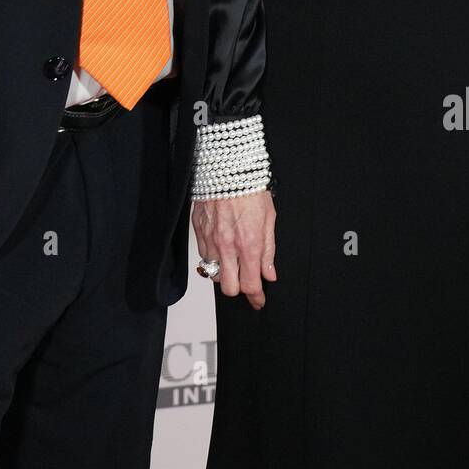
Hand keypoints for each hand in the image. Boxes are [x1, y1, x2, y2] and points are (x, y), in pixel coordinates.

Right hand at [192, 190, 275, 309]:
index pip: (250, 285)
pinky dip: (213, 258)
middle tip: (246, 281)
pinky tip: (221, 248)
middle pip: (228, 288)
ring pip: (214, 274)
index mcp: (248, 244)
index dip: (256, 297)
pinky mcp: (199, 232)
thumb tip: (269, 273)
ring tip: (233, 261)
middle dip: (238, 289)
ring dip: (224, 272)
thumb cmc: (250, 189)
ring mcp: (210, 240)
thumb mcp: (269, 219)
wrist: (227, 168)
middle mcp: (227, 247)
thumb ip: (268, 250)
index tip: (259, 300)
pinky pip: (204, 256)